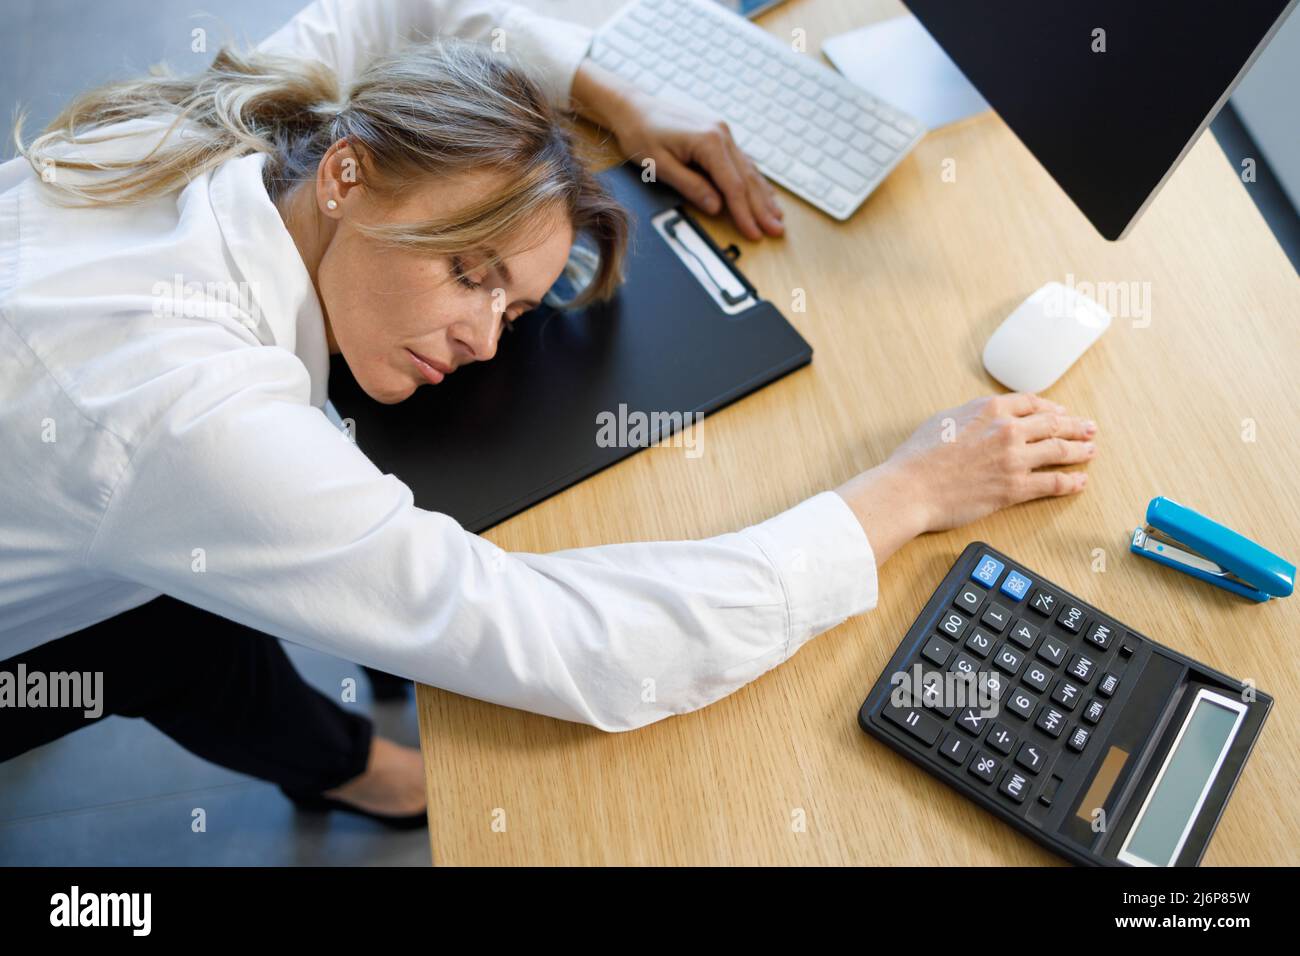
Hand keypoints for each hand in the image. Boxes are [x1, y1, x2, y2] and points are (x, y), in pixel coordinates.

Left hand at [611, 90, 784, 239]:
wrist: (634, 108)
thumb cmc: (642, 134)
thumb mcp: (659, 165)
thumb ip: (690, 186)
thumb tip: (716, 207)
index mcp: (709, 141)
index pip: (732, 185)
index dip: (744, 212)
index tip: (753, 232)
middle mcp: (722, 135)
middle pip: (747, 179)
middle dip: (762, 208)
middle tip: (776, 230)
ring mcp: (723, 134)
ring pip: (749, 171)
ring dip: (763, 196)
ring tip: (777, 217)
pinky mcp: (719, 136)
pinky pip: (742, 162)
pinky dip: (754, 181)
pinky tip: (764, 193)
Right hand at [835, 394, 1097, 563]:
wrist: (910, 488)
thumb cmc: (917, 457)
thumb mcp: (942, 419)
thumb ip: (970, 414)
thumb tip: (983, 416)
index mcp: (989, 408)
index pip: (1031, 402)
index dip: (1051, 406)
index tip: (1059, 411)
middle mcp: (1008, 430)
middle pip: (1053, 423)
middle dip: (1075, 425)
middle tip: (1088, 428)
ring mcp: (1014, 459)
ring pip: (1060, 450)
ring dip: (1080, 450)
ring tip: (1091, 450)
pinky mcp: (1015, 488)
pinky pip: (1052, 483)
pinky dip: (1070, 482)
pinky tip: (1080, 481)